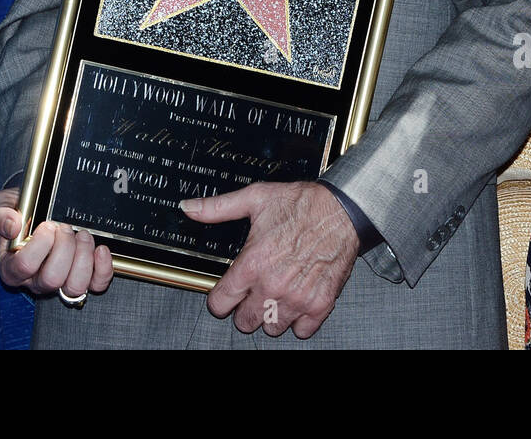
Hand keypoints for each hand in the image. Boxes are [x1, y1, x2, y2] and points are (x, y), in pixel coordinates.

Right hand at [0, 188, 114, 298]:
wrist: (38, 210)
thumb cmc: (19, 212)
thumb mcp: (2, 207)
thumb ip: (0, 214)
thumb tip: (12, 225)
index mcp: (12, 267)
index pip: (24, 267)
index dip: (39, 245)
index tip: (47, 226)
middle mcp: (35, 280)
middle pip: (52, 279)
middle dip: (64, 249)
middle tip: (65, 228)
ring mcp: (60, 282)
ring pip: (74, 287)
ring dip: (83, 258)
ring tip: (83, 235)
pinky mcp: (83, 279)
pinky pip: (96, 285)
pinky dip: (103, 268)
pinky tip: (100, 249)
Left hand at [182, 181, 359, 338]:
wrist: (341, 210)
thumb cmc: (302, 204)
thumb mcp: (255, 198)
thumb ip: (217, 208)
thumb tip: (189, 207)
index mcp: (252, 263)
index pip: (220, 304)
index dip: (220, 298)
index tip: (226, 293)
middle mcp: (272, 286)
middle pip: (244, 322)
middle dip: (245, 308)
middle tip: (254, 291)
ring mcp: (296, 298)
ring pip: (271, 330)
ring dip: (272, 316)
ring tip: (276, 296)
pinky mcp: (319, 304)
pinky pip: (302, 331)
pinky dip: (299, 320)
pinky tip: (297, 301)